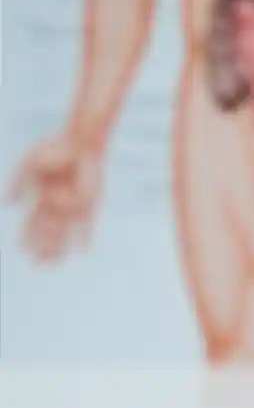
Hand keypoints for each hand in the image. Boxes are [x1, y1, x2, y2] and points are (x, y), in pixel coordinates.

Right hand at [7, 136, 103, 262]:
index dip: (28, 236)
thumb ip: (17, 182)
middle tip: (38, 265)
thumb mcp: (30, 163)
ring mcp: (75, 204)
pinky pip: (87, 223)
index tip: (23, 251)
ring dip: (59, 246)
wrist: (81, 142)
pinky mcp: (91, 202)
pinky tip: (83, 251)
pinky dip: (85, 236)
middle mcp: (57, 204)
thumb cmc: (54, 149)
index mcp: (41, 196)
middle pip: (49, 231)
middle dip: (43, 247)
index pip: (33, 222)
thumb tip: (7, 203)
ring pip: (65, 231)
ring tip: (53, 263)